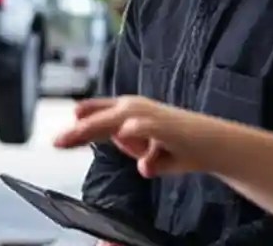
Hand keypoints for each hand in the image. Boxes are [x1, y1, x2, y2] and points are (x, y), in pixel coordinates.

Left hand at [53, 96, 210, 177]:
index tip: (59, 135)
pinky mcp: (168, 126)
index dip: (81, 122)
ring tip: (76, 133)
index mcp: (131, 113)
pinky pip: (149, 126)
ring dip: (96, 125)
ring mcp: (152, 116)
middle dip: (80, 130)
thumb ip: (138, 153)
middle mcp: (138, 109)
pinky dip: (138, 129)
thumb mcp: (152, 154)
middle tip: (56, 142)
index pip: (100, 114)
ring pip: (119, 119)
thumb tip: (138, 163)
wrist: (215, 146)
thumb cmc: (182, 148)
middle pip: (102, 118)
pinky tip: (124, 132)